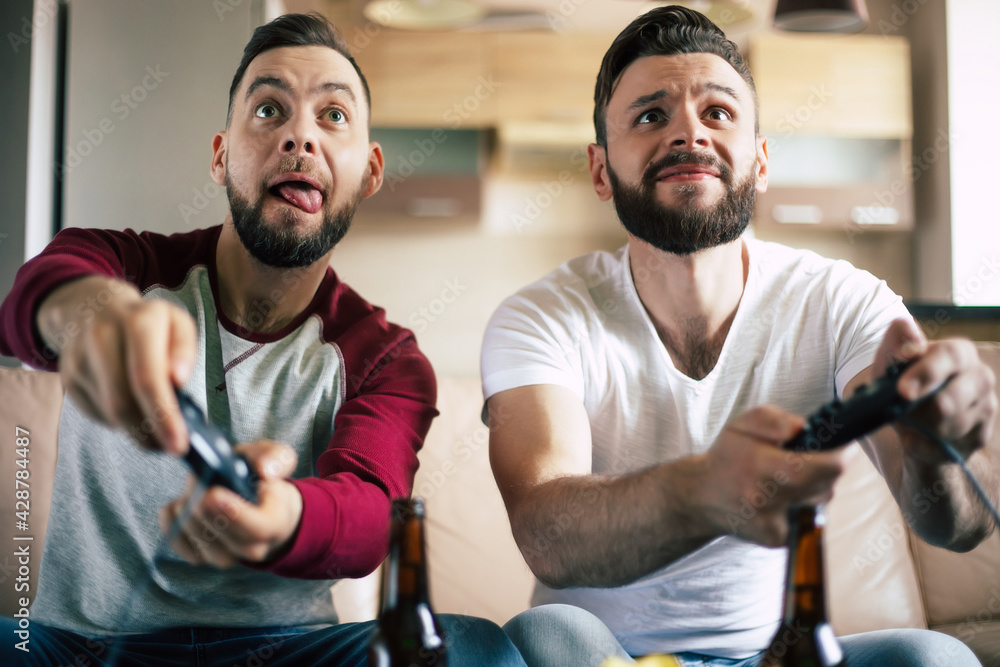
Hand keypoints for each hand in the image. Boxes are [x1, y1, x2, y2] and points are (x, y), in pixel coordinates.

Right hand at [39, 276, 195, 453]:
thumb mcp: (177, 323)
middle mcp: (102, 337)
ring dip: (137, 430)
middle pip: (122, 402)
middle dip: (149, 432)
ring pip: (109, 413)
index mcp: (137, 322)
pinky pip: (97, 413)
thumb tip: (179, 379)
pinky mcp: (68, 378)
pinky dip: (120, 422)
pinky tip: (134, 411)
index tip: (179, 443)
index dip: (163, 415)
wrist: (91, 306)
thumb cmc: (147, 321)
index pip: (146, 377)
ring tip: (158, 429)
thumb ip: (185, 349)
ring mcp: (79, 359)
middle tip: (172, 446)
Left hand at [159, 441, 302, 567]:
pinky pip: (175, 538)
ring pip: (194, 533)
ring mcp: (224, 557)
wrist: (260, 505)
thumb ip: (275, 459)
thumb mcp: (278, 459)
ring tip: (196, 486)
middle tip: (199, 475)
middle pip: (218, 533)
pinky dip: (172, 517)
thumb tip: (265, 470)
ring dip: (187, 504)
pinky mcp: (199, 558)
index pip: (256, 529)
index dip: (233, 513)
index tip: (213, 493)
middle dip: (202, 500)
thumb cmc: (265, 481)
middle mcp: (251, 548)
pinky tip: (181, 502)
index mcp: (275, 525)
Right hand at [700, 405, 857, 546]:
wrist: (702, 497)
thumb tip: (804, 428)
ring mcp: (773, 523)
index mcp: (761, 466)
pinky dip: (803, 506)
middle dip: (826, 468)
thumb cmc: (727, 457)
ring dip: (815, 488)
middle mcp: (768, 499)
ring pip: (821, 502)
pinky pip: (808, 519)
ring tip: (787, 478)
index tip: (845, 446)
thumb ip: (775, 420)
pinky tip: (782, 498)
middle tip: (809, 458)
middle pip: (829, 484)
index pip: (826, 467)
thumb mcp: (743, 424)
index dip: (843, 455)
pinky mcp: (776, 539)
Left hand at [873, 318, 996, 464]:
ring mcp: (986, 408)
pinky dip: (920, 445)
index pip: (950, 356)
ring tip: (907, 419)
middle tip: (897, 409)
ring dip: (918, 427)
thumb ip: (898, 341)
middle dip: (916, 410)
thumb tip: (911, 344)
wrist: (908, 419)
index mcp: (960, 352)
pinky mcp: (980, 437)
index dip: (926, 373)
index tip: (902, 391)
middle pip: (949, 400)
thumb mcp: (889, 358)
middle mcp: (981, 377)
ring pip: (947, 427)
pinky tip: (915, 437)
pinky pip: (943, 448)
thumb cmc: (900, 381)